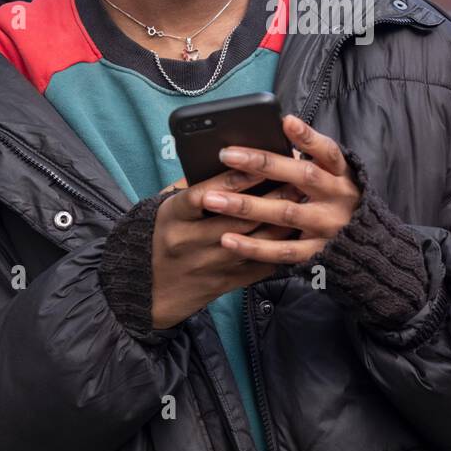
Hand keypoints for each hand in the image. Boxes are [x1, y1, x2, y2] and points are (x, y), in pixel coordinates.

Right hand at [150, 165, 304, 329]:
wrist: (148, 289)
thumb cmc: (162, 236)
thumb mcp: (165, 207)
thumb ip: (192, 185)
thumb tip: (230, 162)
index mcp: (172, 217)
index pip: (205, 195)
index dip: (235, 180)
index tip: (260, 164)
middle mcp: (190, 242)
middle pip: (239, 218)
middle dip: (272, 197)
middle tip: (296, 177)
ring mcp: (210, 265)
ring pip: (255, 242)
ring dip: (283, 221)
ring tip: (302, 200)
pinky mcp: (226, 282)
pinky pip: (259, 266)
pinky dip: (280, 248)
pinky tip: (296, 232)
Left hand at [202, 115, 361, 266]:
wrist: (368, 246)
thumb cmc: (337, 199)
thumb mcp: (334, 175)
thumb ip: (310, 158)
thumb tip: (276, 130)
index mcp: (341, 174)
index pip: (327, 151)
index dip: (308, 137)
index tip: (285, 121)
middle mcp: (337, 197)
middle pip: (301, 177)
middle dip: (263, 164)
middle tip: (225, 154)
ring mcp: (327, 226)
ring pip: (285, 214)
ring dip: (247, 207)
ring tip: (213, 200)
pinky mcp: (316, 253)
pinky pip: (282, 251)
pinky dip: (254, 247)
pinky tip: (227, 239)